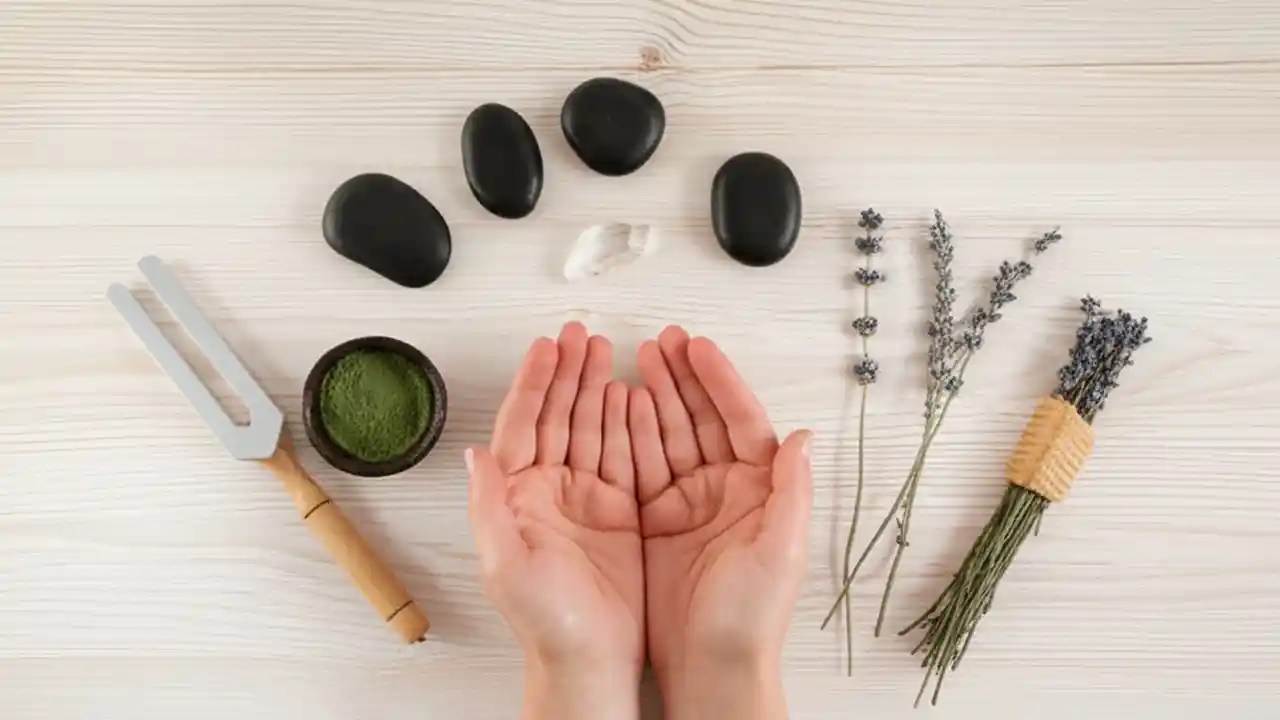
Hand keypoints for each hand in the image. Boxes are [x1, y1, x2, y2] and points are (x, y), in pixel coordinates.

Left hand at [468, 323, 642, 719]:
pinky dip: (626, 423)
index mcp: (518, 496)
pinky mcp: (618, 512)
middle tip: (582, 334)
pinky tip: (629, 395)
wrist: (590, 658)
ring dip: (596, 389)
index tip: (547, 347)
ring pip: (590, 428)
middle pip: (558, 416)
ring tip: (606, 351)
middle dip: (569, 373)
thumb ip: (490, 505)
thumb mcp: (506, 563)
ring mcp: (585, 498)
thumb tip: (475, 453)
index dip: (535, 384)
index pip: (523, 425)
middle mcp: (549, 490)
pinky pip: (622, 455)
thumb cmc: (545, 620)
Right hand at [631, 327, 811, 719]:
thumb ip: (791, 491)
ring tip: (636, 360)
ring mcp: (688, 504)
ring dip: (654, 396)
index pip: (740, 421)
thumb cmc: (752, 617)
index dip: (719, 381)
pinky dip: (629, 435)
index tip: (698, 347)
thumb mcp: (781, 551)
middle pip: (700, 419)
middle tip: (662, 341)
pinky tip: (619, 407)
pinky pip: (641, 467)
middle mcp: (724, 490)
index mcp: (759, 489)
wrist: (710, 667)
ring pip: (667, 435)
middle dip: (682, 377)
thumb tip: (802, 435)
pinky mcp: (655, 522)